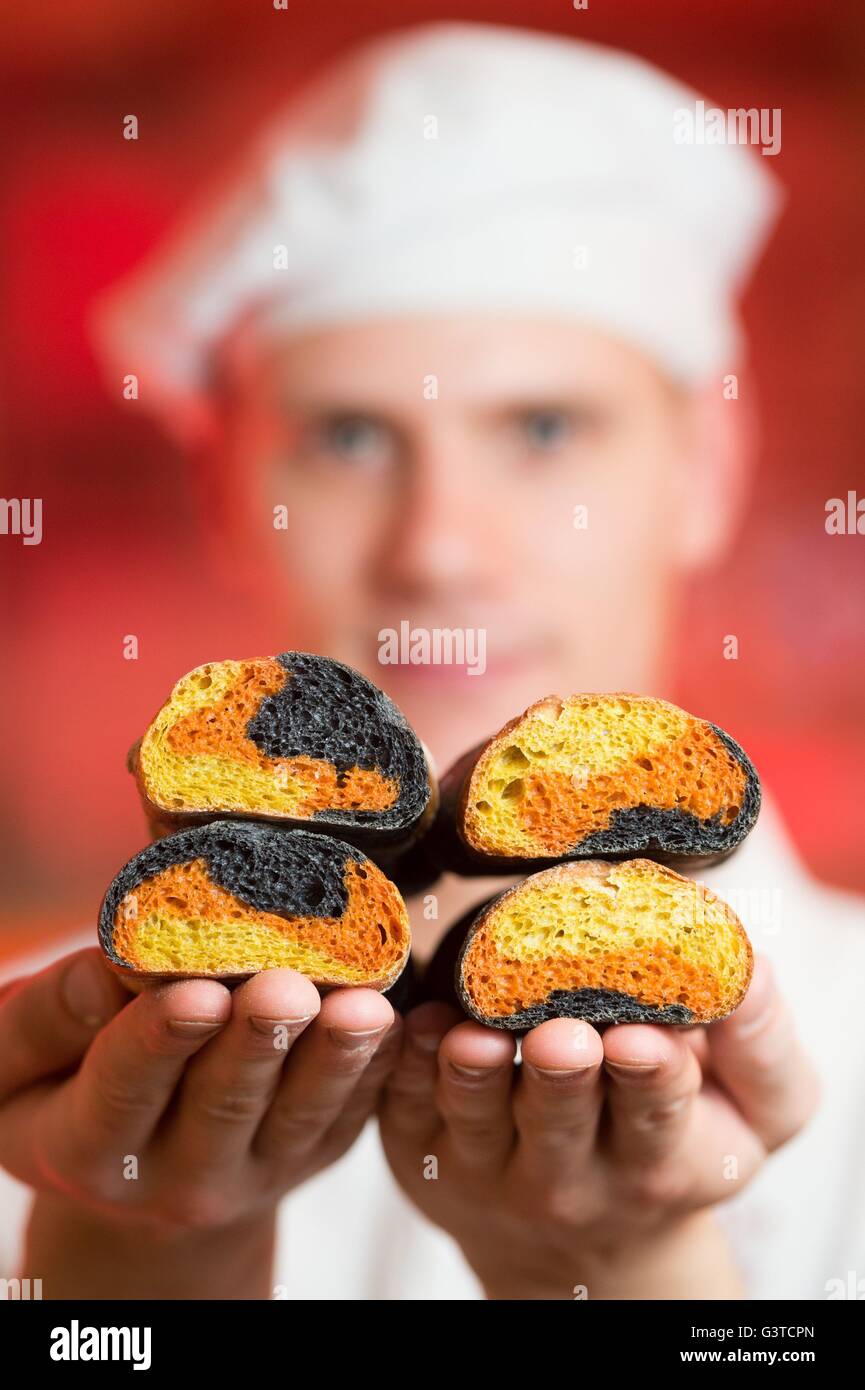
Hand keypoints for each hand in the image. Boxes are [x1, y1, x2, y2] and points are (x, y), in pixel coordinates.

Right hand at [0, 947, 398, 1236]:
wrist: (141, 1166)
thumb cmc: (66, 1085)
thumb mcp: (15, 1066)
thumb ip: (44, 1021)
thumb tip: (103, 973)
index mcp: (92, 1147)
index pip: (125, 1089)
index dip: (160, 1039)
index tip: (195, 992)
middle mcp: (179, 1173)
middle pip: (225, 1102)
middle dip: (258, 1040)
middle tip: (285, 988)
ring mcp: (258, 1168)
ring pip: (302, 1111)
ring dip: (336, 1056)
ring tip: (361, 1007)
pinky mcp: (317, 1152)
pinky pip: (353, 1111)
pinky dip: (380, 1064)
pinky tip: (402, 1017)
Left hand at [379, 955, 818, 1298]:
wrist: (586, 1236)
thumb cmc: (679, 1141)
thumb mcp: (757, 1111)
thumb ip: (762, 1045)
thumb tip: (751, 964)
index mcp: (659, 1158)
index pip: (656, 1116)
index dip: (650, 1075)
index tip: (643, 1037)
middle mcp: (571, 1175)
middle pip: (559, 1120)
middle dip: (561, 1076)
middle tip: (562, 1036)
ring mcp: (488, 1165)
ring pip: (475, 1118)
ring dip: (470, 1076)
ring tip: (472, 1038)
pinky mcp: (422, 1149)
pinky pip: (404, 1108)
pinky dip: (403, 1067)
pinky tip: (411, 1024)